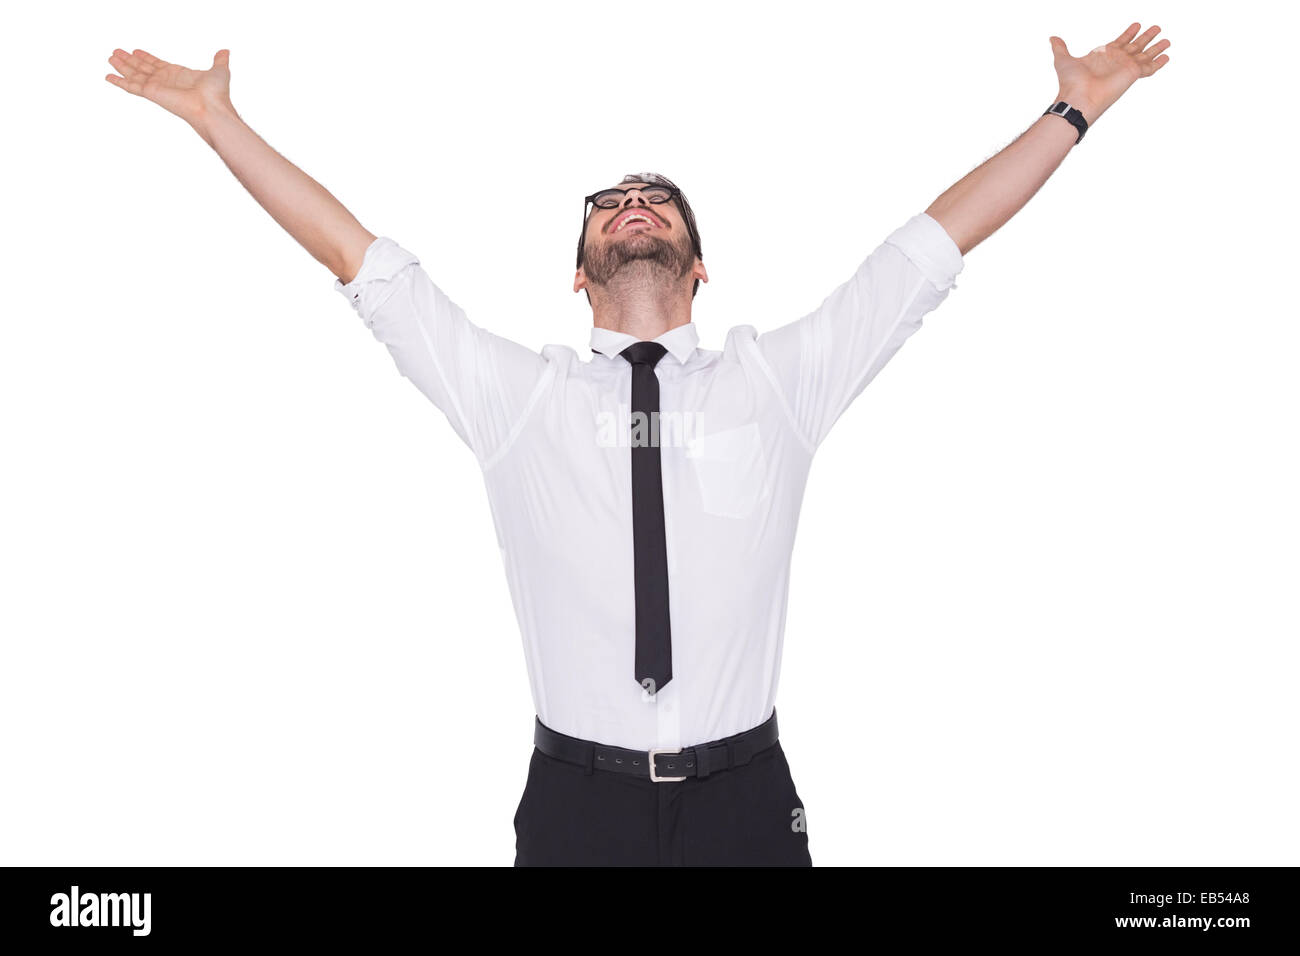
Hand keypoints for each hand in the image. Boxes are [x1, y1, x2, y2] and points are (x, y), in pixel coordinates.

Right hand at [105, 48, 234, 125]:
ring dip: (122, 66)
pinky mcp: (151, 93)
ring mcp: (158, 87)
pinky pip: (131, 86)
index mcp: (179, 75)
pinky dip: (119, 81)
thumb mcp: (220, 70)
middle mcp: (166, 81)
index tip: (136, 51)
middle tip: (117, 52)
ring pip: (134, 74)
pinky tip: (108, 76)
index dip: (146, 58)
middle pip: (143, 68)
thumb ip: (219, 60)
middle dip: (130, 60)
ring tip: (111, 57)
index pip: (158, 64)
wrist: (212, 108)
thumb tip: (225, 51)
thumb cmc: (217, 94)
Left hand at [1049, 23, 1170, 122]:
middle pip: (1136, 45)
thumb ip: (1060, 47)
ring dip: (1156, 47)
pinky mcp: (1133, 74)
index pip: (1120, 41)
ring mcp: (1126, 67)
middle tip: (1157, 27)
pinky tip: (1167, 56)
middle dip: (1146, 36)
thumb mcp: (1063, 59)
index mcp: (1104, 56)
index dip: (1129, 33)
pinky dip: (1158, 62)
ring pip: (1145, 54)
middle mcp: (1117, 61)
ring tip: (1167, 40)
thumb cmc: (1071, 81)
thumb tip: (1052, 38)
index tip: (1137, 25)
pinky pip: (1149, 67)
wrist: (1079, 97)